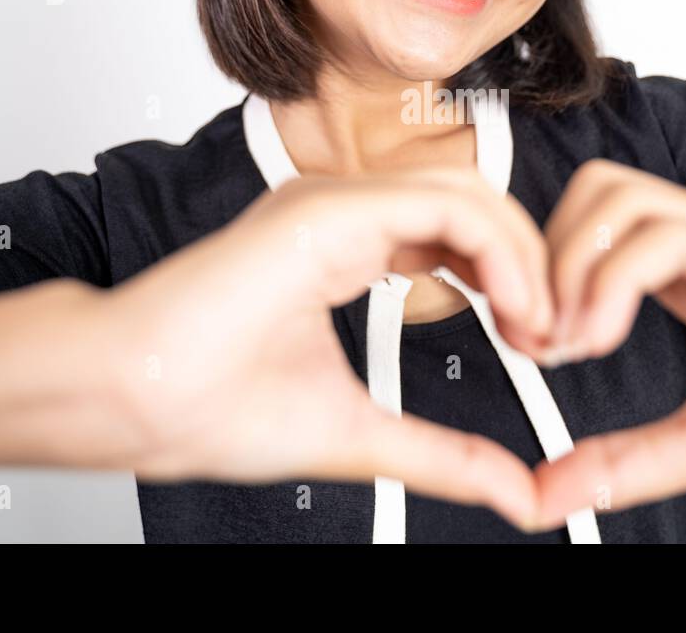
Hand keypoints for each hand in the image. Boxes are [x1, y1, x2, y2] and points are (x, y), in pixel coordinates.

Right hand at [107, 167, 555, 530]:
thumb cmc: (212, 407)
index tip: (535, 341)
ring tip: (537, 323)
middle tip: (550, 334)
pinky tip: (513, 304)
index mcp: (346, 247)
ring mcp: (335, 203)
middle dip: (529, 265)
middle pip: (476, 207)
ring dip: (522, 255)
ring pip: (469, 194)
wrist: (135, 401)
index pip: (458, 234)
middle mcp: (345, 214)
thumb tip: (516, 493)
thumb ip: (443, 455)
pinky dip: (497, 249)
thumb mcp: (363, 433)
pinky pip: (444, 205)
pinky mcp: (329, 211)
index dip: (511, 280)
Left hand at [532, 159, 685, 527]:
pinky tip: (601, 341)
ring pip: (616, 197)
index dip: (540, 276)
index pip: (587, 226)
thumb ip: (626, 460)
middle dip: (540, 259)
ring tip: (571, 345)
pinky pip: (666, 237)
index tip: (531, 348)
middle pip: (591, 191)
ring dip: (566, 268)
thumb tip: (542, 495)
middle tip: (539, 341)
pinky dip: (608, 282)